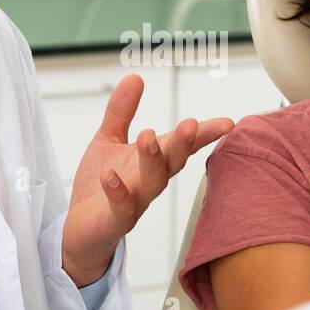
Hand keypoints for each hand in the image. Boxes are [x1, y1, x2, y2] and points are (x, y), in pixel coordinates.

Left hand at [61, 74, 232, 280]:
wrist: (81, 232)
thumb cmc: (100, 186)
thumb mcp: (109, 140)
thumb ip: (121, 111)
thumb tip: (135, 77)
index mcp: (153, 162)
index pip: (183, 145)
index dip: (205, 134)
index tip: (228, 122)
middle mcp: (150, 182)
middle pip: (173, 163)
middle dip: (183, 144)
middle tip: (190, 124)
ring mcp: (134, 203)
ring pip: (152, 184)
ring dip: (152, 161)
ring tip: (148, 136)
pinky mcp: (113, 221)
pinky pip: (120, 208)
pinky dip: (117, 192)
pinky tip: (109, 175)